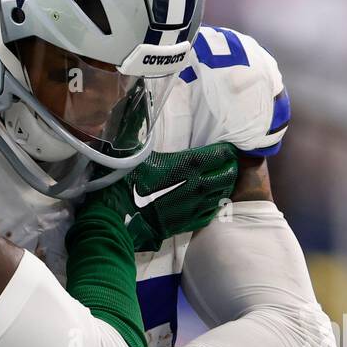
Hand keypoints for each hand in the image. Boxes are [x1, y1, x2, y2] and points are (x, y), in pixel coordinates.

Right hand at [86, 142, 238, 252]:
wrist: (116, 221)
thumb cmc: (124, 185)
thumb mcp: (137, 154)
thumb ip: (149, 138)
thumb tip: (143, 121)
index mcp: (188, 165)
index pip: (221, 154)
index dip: (226, 149)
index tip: (225, 147)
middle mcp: (197, 186)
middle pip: (228, 174)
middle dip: (230, 166)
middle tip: (227, 162)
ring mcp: (194, 208)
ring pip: (222, 194)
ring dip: (225, 185)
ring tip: (221, 180)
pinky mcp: (187, 224)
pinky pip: (210, 213)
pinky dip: (213, 204)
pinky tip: (209, 201)